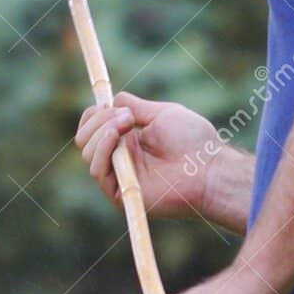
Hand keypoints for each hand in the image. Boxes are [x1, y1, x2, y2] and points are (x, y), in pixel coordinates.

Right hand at [75, 92, 220, 218]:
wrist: (209, 167)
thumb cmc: (193, 142)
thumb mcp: (161, 114)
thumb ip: (134, 106)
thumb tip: (113, 100)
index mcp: (128, 142)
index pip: (93, 128)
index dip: (94, 114)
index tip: (107, 103)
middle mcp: (120, 159)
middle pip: (84, 139)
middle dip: (98, 119)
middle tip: (125, 115)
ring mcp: (119, 176)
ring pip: (87, 152)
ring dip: (102, 130)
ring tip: (127, 122)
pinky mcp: (121, 193)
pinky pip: (97, 170)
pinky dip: (102, 147)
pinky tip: (117, 136)